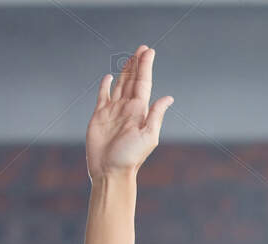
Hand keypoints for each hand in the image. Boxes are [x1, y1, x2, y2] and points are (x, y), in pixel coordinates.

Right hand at [86, 45, 173, 180]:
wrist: (111, 171)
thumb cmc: (131, 157)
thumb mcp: (148, 136)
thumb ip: (156, 115)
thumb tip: (168, 98)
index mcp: (140, 110)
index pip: (143, 83)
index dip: (145, 66)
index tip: (149, 51)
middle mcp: (127, 108)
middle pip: (132, 80)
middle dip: (137, 64)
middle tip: (142, 48)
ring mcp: (113, 110)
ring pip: (119, 84)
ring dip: (124, 71)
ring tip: (129, 57)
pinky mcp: (99, 115)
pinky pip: (103, 95)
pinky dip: (105, 85)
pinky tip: (108, 77)